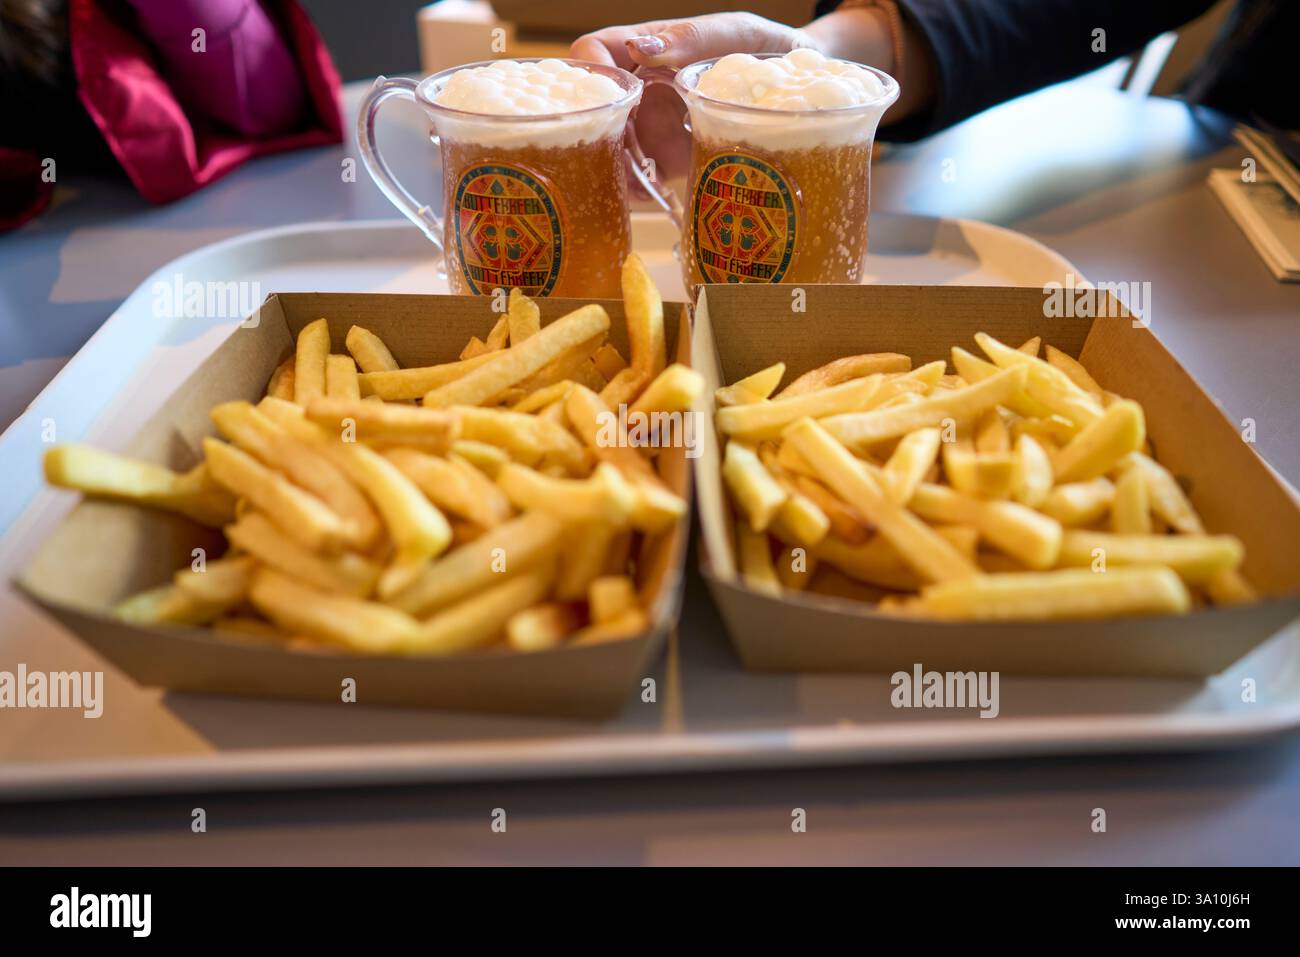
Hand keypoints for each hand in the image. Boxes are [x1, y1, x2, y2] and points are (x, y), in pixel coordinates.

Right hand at [572, 14, 821, 190]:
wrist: (804, 81)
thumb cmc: (767, 47)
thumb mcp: (735, 33)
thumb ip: (691, 36)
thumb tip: (641, 48)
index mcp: (649, 46)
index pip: (592, 52)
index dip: (589, 78)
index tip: (611, 106)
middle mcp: (644, 82)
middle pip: (602, 108)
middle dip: (612, 138)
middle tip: (634, 164)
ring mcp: (655, 118)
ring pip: (620, 144)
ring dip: (630, 168)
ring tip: (650, 189)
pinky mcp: (671, 151)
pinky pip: (648, 169)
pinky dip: (649, 185)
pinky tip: (659, 194)